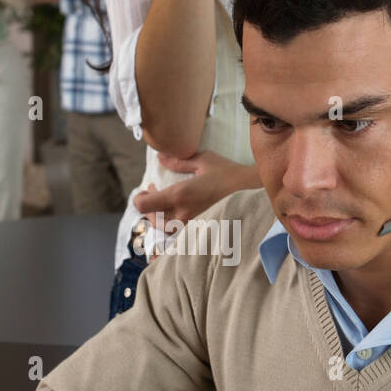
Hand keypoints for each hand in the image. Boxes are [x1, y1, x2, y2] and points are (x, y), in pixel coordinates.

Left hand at [133, 150, 259, 222]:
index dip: (139, 197)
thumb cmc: (228, 174)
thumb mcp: (203, 160)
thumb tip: (160, 158)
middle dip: (149, 207)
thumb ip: (178, 161)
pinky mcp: (199, 231)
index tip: (148, 187)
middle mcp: (181, 214)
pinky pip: (177, 233)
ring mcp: (191, 225)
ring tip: (166, 204)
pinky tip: (179, 213)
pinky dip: (172, 225)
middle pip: (151, 219)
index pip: (143, 205)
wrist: (251, 193)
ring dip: (159, 217)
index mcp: (179, 195)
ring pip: (163, 229)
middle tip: (156, 193)